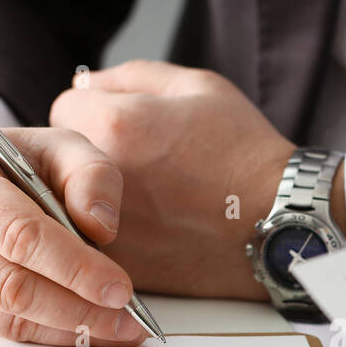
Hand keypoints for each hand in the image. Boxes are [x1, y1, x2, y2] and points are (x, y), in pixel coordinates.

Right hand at [0, 110, 146, 345]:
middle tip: (129, 320)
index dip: (74, 266)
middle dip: (79, 309)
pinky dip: (50, 338)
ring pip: (6, 322)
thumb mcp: (55, 147)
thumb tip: (102, 228)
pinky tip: (86, 331)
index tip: (121, 289)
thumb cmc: (9, 166)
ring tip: (120, 330)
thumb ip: (89, 174)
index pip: (18, 234)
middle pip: (10, 288)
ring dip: (70, 331)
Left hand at [50, 60, 343, 299]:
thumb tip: (85, 85)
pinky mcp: (125, 269)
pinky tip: (154, 230)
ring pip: (71, 209)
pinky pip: (96, 247)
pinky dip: (115, 238)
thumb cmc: (247, 153)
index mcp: (116, 125)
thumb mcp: (200, 88)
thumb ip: (131, 76)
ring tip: (147, 200)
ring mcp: (111, 232)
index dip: (94, 115)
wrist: (283, 222)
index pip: (64, 111)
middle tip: (138, 166)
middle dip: (87, 158)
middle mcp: (101, 182)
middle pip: (62, 161)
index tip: (122, 128)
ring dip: (91, 202)